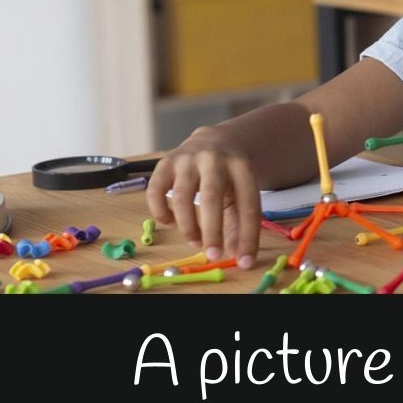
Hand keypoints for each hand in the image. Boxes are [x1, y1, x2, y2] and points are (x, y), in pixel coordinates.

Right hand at [145, 126, 260, 267]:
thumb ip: (241, 224)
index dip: (247, 236)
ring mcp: (187, 158)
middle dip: (212, 231)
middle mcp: (214, 159)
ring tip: (195, 241)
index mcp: (242, 167)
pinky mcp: (164, 162)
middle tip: (213, 255)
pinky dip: (161, 212)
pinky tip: (172, 222)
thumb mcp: (243, 194)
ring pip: (181, 196)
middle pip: (211, 197)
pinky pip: (155, 191)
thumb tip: (237, 257)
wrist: (216, 141)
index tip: (244, 262)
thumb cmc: (230, 177)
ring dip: (187, 226)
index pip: (248, 204)